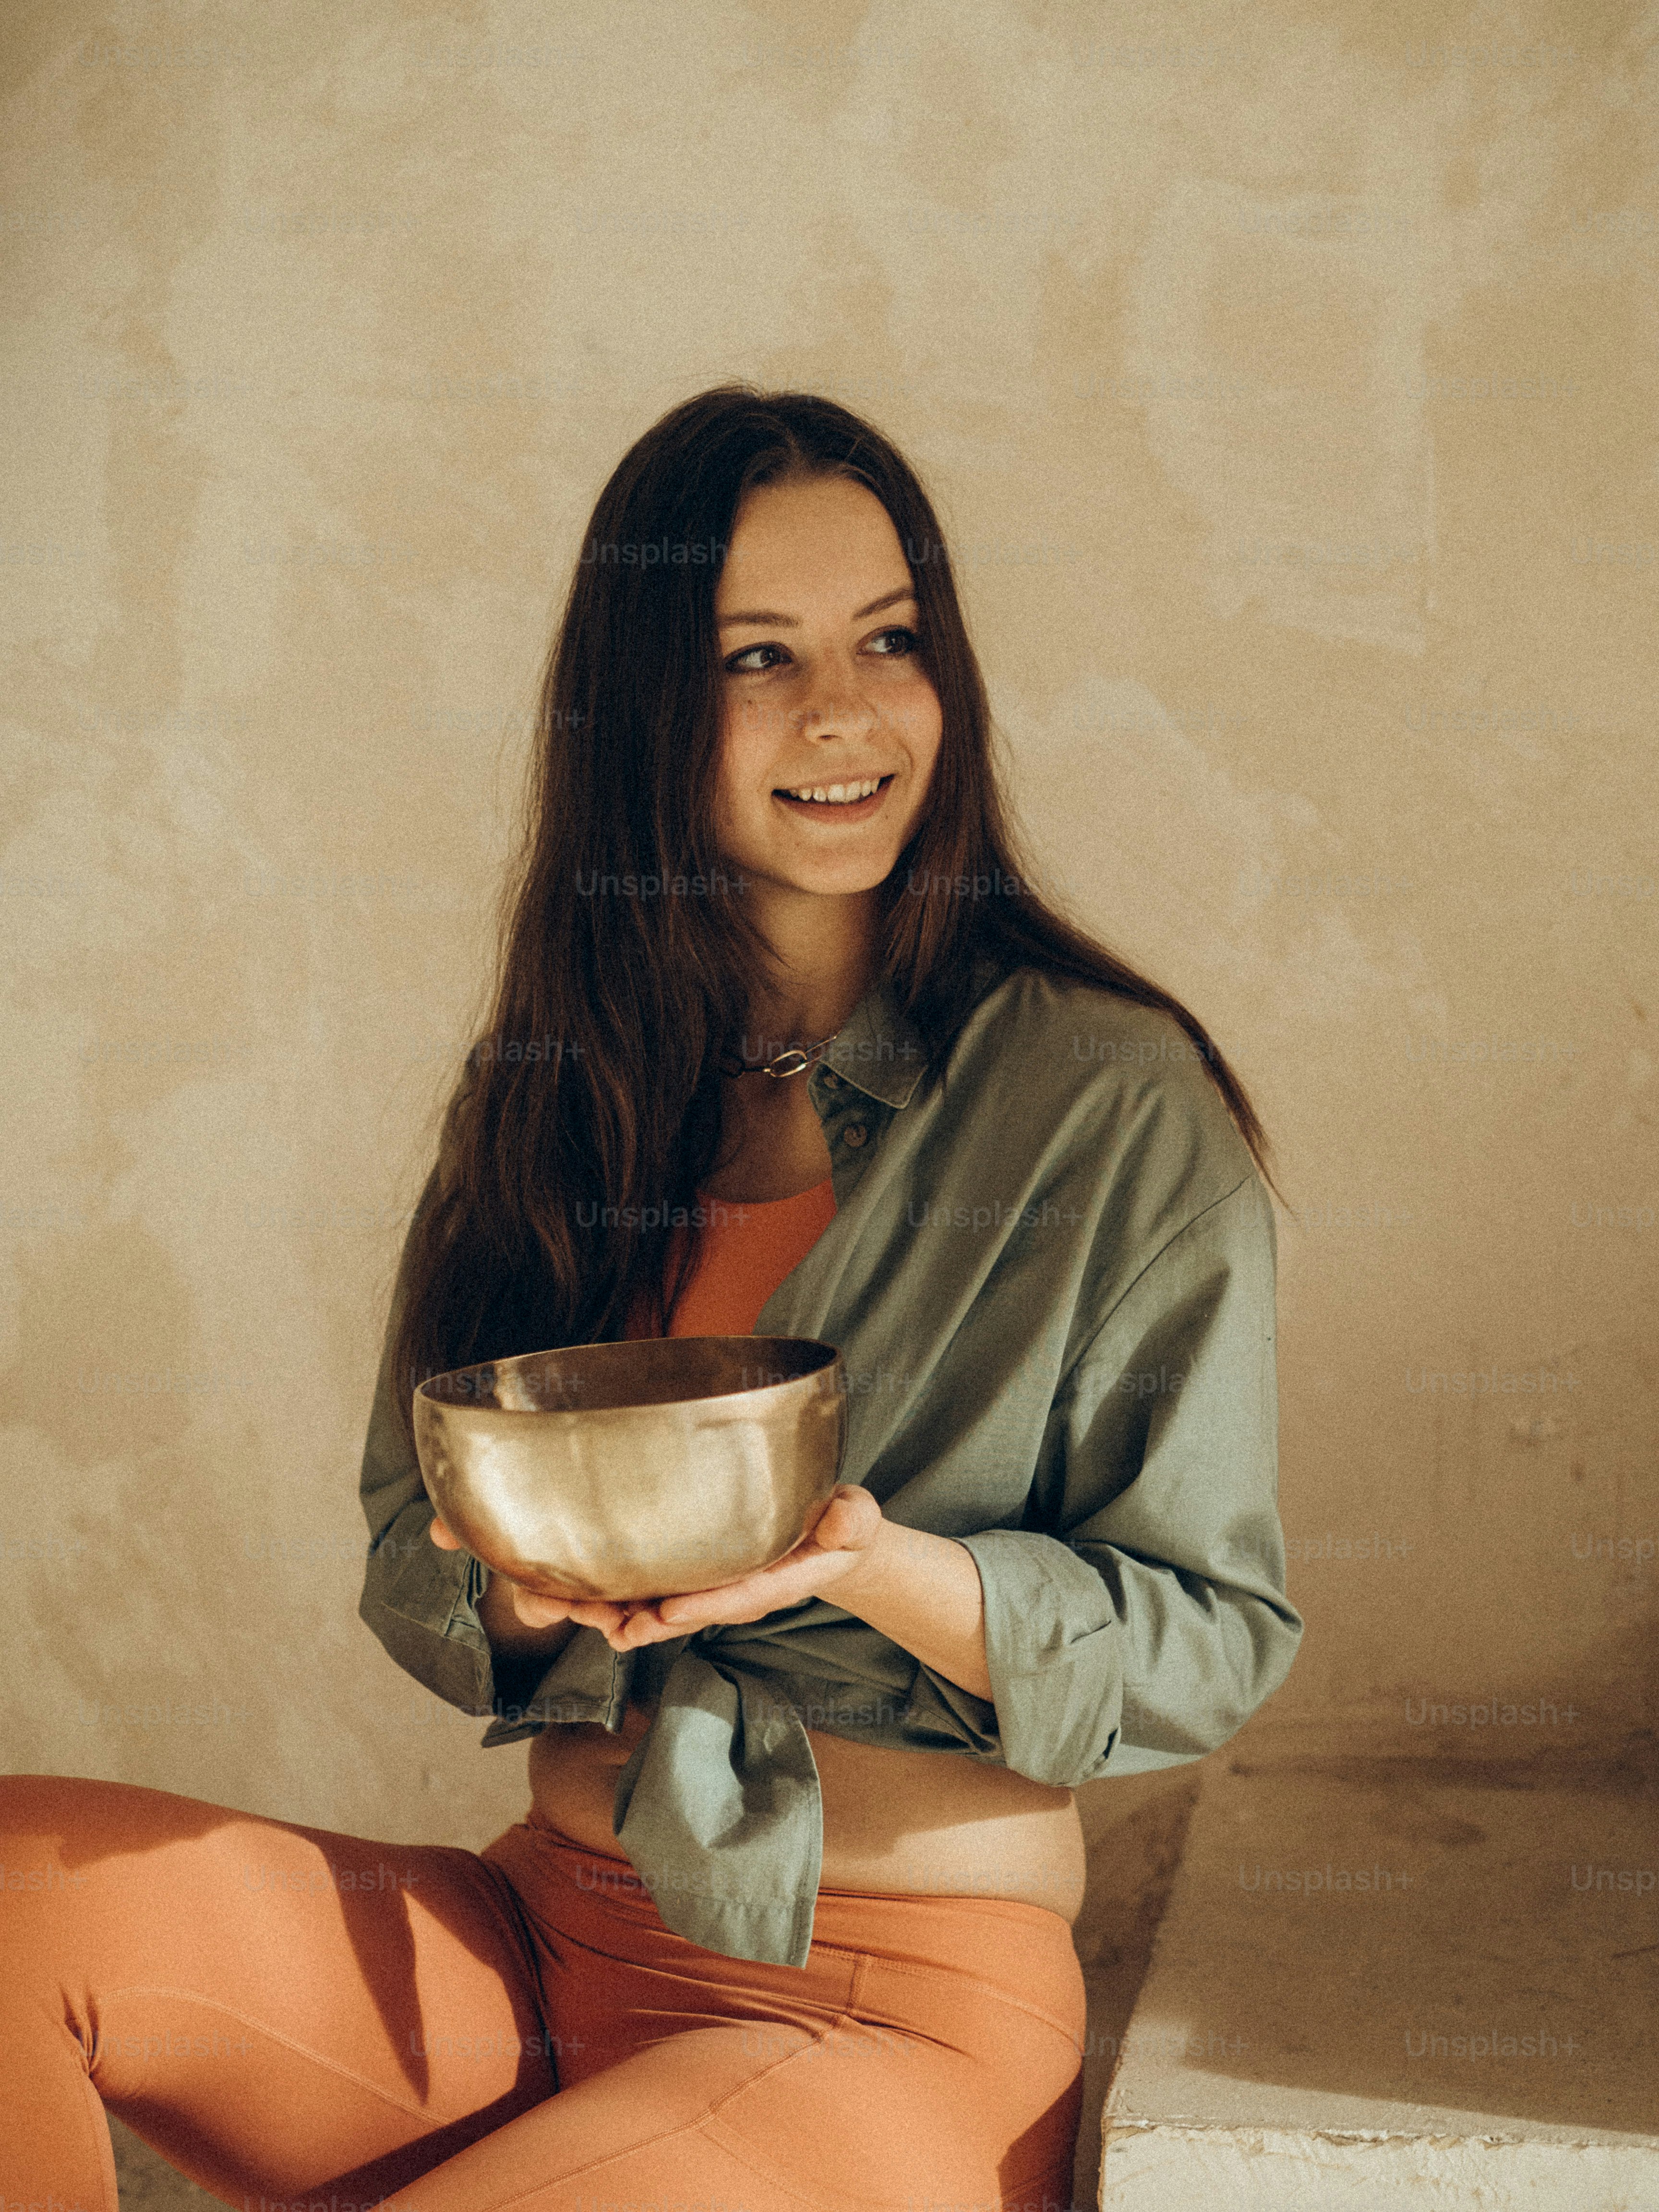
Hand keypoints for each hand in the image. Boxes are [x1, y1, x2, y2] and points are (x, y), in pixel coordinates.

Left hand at [432, 1486, 884, 1653]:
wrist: (826, 1542)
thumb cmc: (839, 1529)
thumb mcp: (854, 1523)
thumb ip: (851, 1522)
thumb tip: (848, 1519)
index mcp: (765, 1581)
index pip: (730, 1596)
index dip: (696, 1607)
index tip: (661, 1616)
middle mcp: (722, 1590)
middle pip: (671, 1609)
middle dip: (627, 1617)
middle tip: (588, 1622)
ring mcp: (697, 1582)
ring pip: (641, 1601)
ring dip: (598, 1607)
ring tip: (551, 1605)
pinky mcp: (679, 1567)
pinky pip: (633, 1582)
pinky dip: (594, 1587)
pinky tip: (553, 1587)